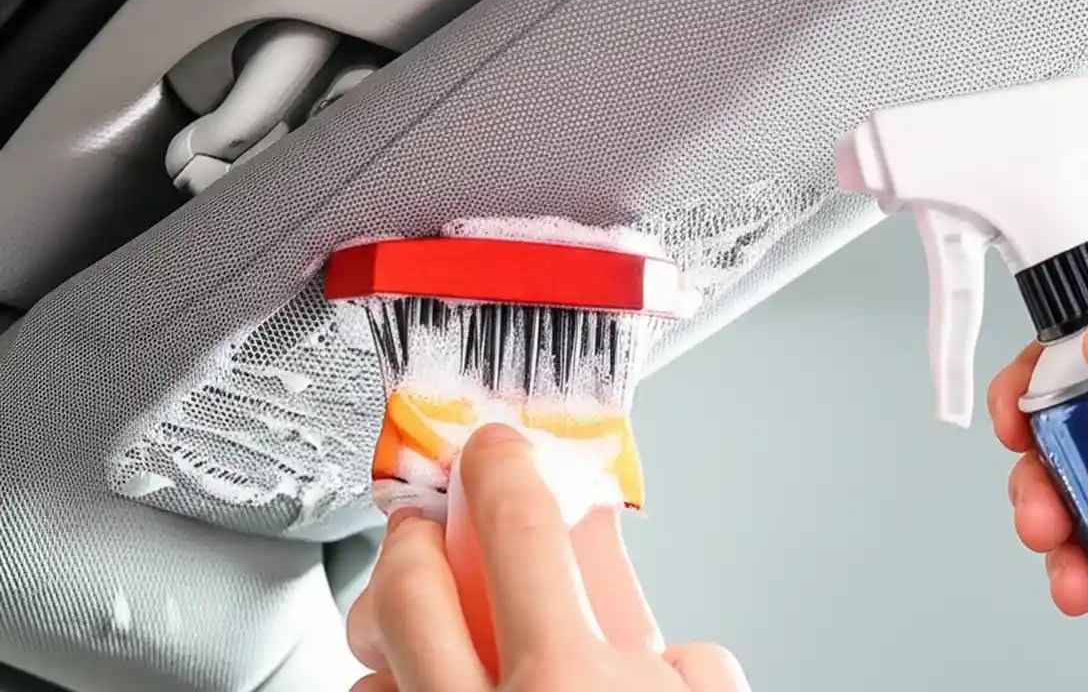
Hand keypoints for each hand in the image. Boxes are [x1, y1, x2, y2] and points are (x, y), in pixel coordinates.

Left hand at [346, 424, 749, 690]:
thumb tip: (653, 631)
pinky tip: (418, 686)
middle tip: (430, 518)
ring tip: (420, 616)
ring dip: (393, 624)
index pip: (517, 527)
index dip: (498, 467)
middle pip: (412, 584)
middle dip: (414, 533)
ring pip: (373, 660)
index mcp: (572, 679)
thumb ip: (686, 655)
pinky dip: (388, 687)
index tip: (495, 448)